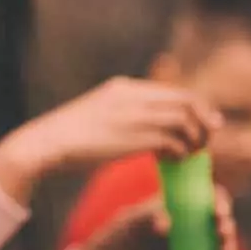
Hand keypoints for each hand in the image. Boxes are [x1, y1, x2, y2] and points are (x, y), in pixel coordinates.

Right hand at [0, 78, 219, 195]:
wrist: (44, 145)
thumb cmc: (66, 138)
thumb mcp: (96, 114)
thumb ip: (120, 113)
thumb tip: (139, 128)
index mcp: (123, 88)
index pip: (172, 91)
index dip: (194, 107)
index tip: (201, 123)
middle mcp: (132, 96)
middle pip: (186, 100)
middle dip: (204, 119)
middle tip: (207, 139)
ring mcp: (134, 115)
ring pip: (184, 119)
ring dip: (195, 138)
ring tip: (192, 153)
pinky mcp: (133, 137)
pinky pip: (172, 140)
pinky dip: (180, 151)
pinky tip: (174, 161)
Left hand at [70, 186, 250, 249]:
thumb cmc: (123, 233)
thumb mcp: (131, 223)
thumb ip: (146, 219)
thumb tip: (167, 224)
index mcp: (184, 205)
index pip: (211, 197)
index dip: (219, 202)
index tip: (216, 212)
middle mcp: (197, 224)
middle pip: (221, 223)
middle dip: (226, 229)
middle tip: (221, 236)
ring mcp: (199, 247)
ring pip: (226, 247)